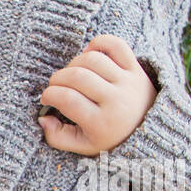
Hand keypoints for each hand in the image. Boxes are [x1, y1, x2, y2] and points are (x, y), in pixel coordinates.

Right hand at [38, 34, 156, 155]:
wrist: (147, 128)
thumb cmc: (109, 137)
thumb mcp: (83, 146)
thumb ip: (58, 137)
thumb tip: (43, 118)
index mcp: (101, 123)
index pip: (67, 99)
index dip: (50, 95)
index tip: (46, 98)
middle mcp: (116, 100)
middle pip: (77, 76)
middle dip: (57, 78)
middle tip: (55, 86)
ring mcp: (128, 81)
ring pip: (92, 59)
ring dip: (73, 63)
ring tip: (71, 74)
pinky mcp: (136, 68)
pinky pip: (116, 45)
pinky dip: (98, 44)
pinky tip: (89, 55)